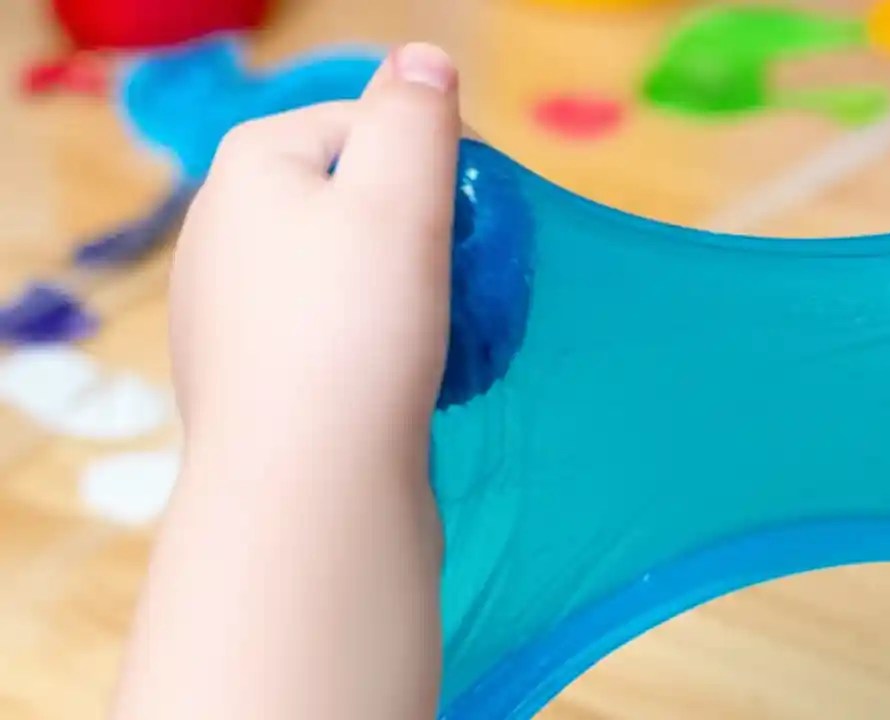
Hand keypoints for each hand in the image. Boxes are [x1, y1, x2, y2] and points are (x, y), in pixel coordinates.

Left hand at [113, 44, 458, 719]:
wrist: (305, 495)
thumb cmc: (354, 333)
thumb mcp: (400, 196)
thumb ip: (415, 114)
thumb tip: (422, 59)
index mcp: (249, 168)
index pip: (364, 124)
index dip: (436, 160)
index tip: (483, 217)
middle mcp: (222, 232)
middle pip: (354, 198)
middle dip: (422, 230)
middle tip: (468, 278)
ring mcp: (229, 312)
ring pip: (347, 271)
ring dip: (408, 290)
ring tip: (445, 332)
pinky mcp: (252, 381)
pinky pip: (332, 335)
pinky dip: (378, 344)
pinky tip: (408, 378)